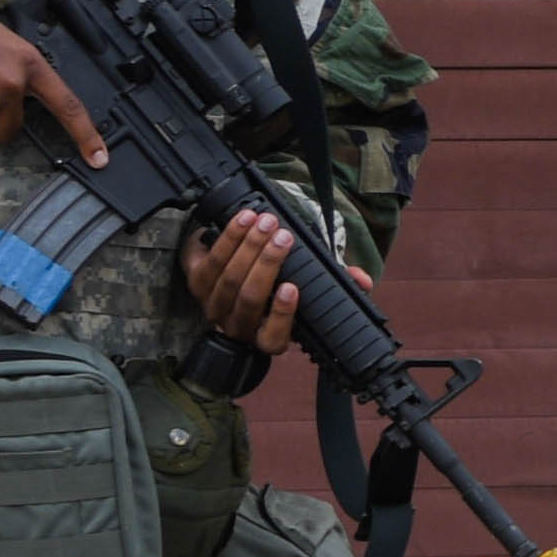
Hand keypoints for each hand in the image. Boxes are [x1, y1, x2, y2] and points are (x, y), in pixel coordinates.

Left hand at [180, 209, 363, 352]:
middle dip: (265, 263)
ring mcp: (212, 305)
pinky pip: (208, 261)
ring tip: (264, 221)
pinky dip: (226, 238)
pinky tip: (242, 219)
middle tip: (283, 236)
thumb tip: (362, 279)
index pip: (272, 337)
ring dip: (246, 246)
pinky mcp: (195, 282)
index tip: (292, 288)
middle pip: (247, 297)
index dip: (280, 314)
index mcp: (265, 337)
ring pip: (226, 278)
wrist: (234, 279)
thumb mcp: (307, 295)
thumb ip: (335, 287)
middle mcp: (236, 326)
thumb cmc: (276, 291)